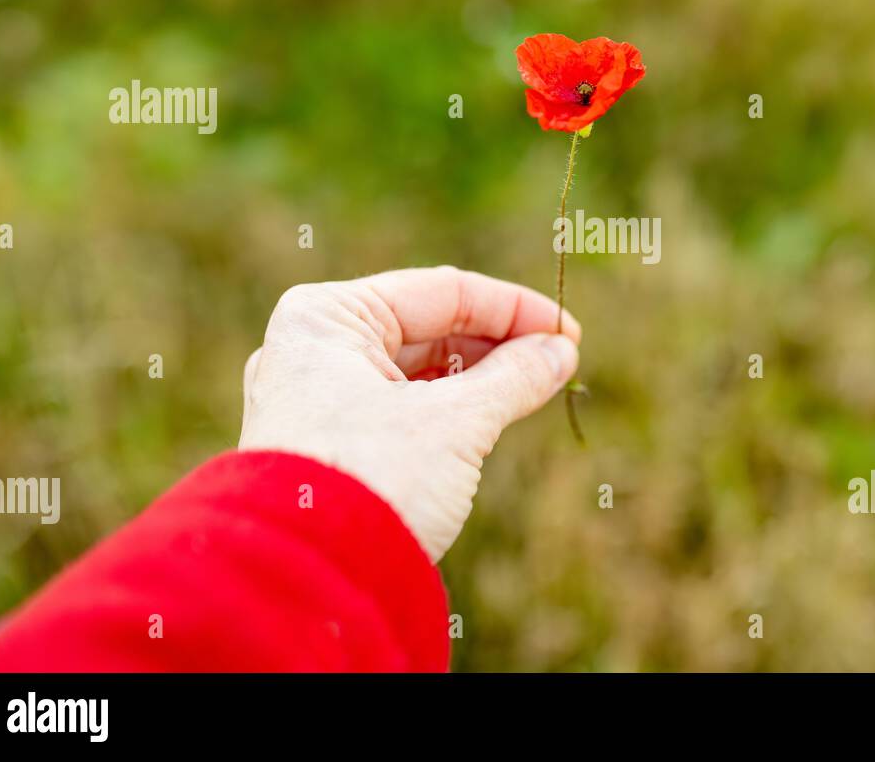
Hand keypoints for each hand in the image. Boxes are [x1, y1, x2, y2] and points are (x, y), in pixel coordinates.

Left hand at [238, 265, 580, 560]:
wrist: (306, 584)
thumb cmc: (372, 482)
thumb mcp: (456, 423)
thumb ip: (515, 377)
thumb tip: (560, 353)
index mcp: (329, 316)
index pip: (442, 291)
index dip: (515, 310)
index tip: (569, 334)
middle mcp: (313, 347)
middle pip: (427, 327)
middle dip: (497, 344)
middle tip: (559, 363)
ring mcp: (314, 397)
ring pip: (413, 370)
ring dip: (475, 379)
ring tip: (533, 389)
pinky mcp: (324, 442)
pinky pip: (397, 407)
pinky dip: (446, 409)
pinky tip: (489, 418)